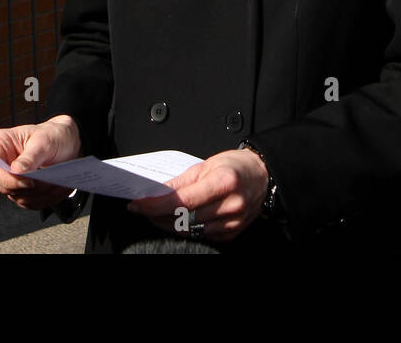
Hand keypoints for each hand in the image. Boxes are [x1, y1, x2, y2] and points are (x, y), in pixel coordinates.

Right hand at [0, 115, 80, 209]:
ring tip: (59, 183)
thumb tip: (16, 171)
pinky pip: (29, 202)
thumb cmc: (53, 135)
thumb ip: (30, 157)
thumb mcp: (44, 141)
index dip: (7, 179)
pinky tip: (59, 188)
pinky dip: (45, 198)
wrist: (67, 143)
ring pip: (18, 196)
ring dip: (41, 194)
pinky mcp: (20, 189)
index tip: (29, 182)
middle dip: (29, 188)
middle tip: (50, 181)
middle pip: (4, 186)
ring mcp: (9, 178)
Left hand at [127, 148, 267, 241]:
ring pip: (191, 231)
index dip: (156, 205)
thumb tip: (156, 193)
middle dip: (158, 215)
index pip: (182, 201)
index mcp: (224, 182)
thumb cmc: (236, 166)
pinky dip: (187, 229)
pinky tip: (179, 220)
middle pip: (184, 219)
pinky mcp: (233, 232)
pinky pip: (202, 236)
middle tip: (144, 209)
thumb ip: (181, 182)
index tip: (138, 205)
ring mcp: (233, 221)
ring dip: (169, 224)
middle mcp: (231, 204)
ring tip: (158, 214)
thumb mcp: (207, 165)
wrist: (262, 175)